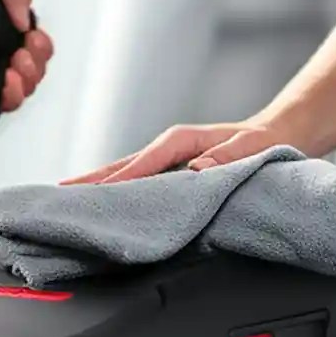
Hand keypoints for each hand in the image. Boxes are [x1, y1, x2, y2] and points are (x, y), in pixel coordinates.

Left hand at [0, 0, 53, 111]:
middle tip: (18, 61)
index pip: (34, 47)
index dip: (39, 49)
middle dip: (32, 70)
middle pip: (29, 75)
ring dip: (18, 89)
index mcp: (0, 25)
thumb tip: (25, 19)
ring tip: (8, 76)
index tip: (30, 44)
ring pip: (11, 95)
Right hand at [61, 121, 284, 184]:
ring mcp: (166, 158)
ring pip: (123, 172)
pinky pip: (136, 181)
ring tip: (66, 198)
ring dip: (96, 185)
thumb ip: (228, 158)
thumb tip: (199, 168)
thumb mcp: (252, 149)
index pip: (141, 164)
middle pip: (120, 166)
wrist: (278, 134)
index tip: (93, 196)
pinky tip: (100, 202)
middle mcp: (168, 147)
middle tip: (57, 193)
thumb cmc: (264, 142)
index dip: (117, 181)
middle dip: (89, 180)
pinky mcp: (169, 169)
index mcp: (181, 140)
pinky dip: (114, 190)